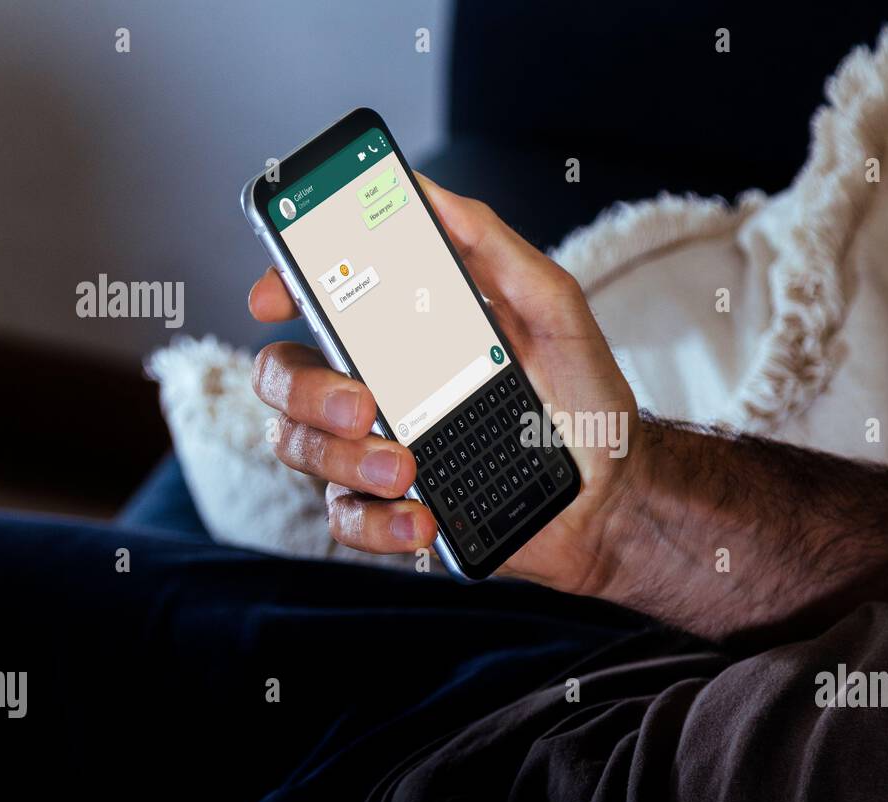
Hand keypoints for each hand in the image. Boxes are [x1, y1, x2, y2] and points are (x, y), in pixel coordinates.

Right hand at [248, 175, 642, 596]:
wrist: (614, 492)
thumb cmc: (584, 396)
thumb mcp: (553, 309)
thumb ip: (493, 248)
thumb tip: (430, 192)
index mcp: (404, 335)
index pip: (319, 304)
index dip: (283, 290)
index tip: (272, 297)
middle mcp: (377, 389)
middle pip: (285, 378)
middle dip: (306, 390)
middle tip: (362, 404)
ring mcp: (378, 450)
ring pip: (303, 450)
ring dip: (346, 458)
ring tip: (407, 469)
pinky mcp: (394, 511)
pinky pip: (346, 518)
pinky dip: (376, 522)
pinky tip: (420, 519)